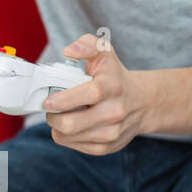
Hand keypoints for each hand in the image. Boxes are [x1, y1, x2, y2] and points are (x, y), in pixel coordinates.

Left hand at [42, 33, 144, 154]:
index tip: (49, 100)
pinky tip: (74, 124)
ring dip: (57, 126)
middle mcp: (115, 112)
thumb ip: (87, 44)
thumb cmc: (116, 78)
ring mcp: (112, 132)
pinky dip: (67, 136)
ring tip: (63, 114)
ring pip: (67, 136)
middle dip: (52, 116)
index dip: (63, 100)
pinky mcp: (107, 147)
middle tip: (51, 108)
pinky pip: (73, 145)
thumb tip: (69, 51)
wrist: (143, 103)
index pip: (88, 95)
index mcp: (113, 87)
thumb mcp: (105, 54)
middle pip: (70, 124)